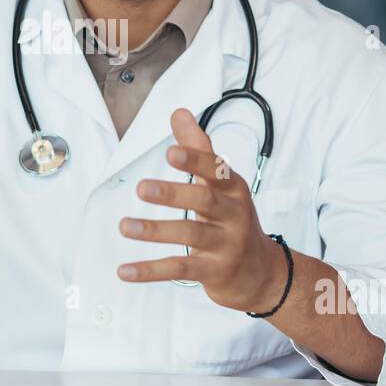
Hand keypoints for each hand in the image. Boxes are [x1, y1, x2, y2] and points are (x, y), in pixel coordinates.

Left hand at [116, 108, 286, 314]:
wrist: (261, 272)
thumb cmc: (233, 219)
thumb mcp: (222, 184)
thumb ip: (198, 149)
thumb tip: (179, 112)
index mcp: (233, 188)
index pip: (215, 170)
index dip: (195, 160)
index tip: (171, 151)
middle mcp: (232, 214)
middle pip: (204, 200)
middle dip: (173, 193)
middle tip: (141, 188)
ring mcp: (225, 244)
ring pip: (190, 234)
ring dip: (156, 230)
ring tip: (125, 226)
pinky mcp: (214, 271)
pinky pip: (180, 269)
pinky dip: (151, 270)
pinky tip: (125, 270)